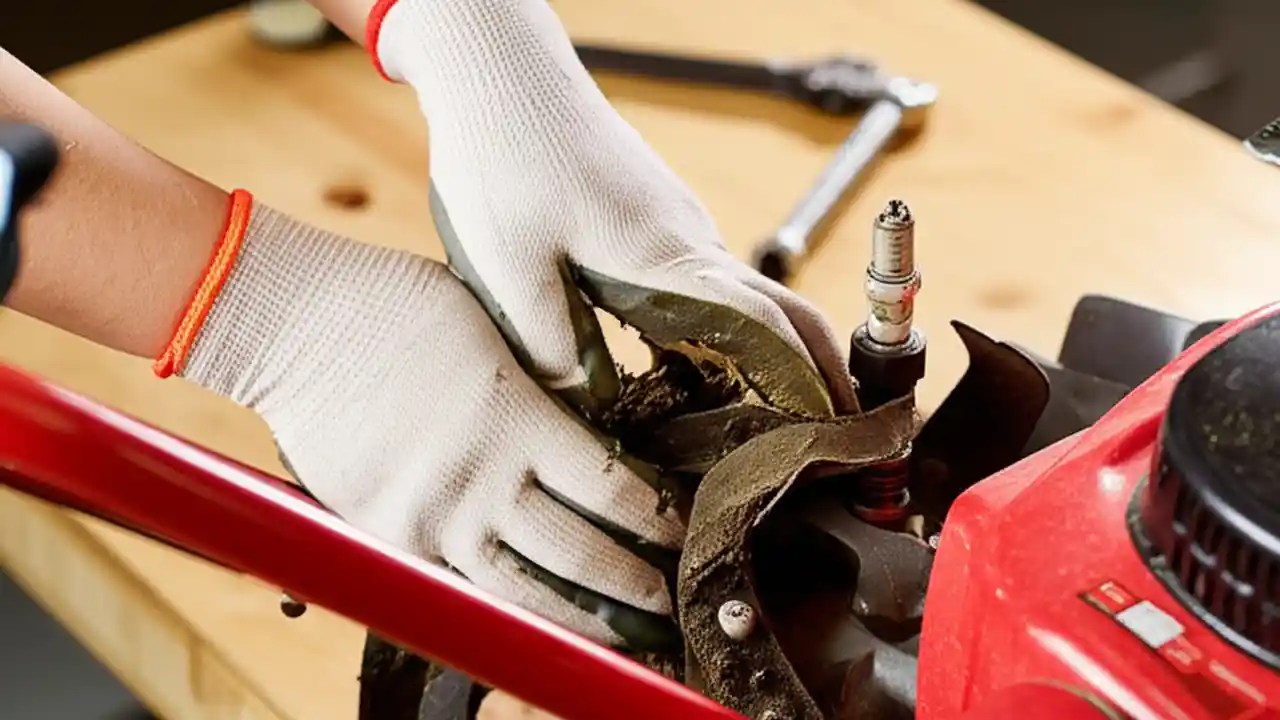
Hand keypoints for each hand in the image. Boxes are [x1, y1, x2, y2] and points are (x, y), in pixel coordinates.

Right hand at [180, 199, 683, 647]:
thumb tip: (597, 431)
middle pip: (582, 553)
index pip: (614, 489)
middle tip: (674, 599)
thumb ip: (543, 391)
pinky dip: (508, 613)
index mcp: (519, 419)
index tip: (682, 529)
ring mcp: (433, 520)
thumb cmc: (396, 305)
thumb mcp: (496, 331)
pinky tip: (540, 625)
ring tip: (629, 634)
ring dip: (586, 618)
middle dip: (637, 583)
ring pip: (528, 593)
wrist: (295, 323)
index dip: (658, 518)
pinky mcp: (390, 541)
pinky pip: (461, 593)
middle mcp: (482, 481)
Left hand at [369, 0, 857, 416]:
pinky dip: (728, 332)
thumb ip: (552, 350)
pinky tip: (698, 371)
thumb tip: (594, 414)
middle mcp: (693, 243)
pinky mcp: (661, 222)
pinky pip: (712, 285)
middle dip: (820, 373)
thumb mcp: (510, 271)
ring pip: (747, 301)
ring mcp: (682, 228)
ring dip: (771, 357)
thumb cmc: (505, 163)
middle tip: (835, 435)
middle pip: (784, 313)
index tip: (837, 432)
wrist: (503, 75)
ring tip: (770, 426)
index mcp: (667, 259)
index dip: (807, 385)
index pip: (767, 328)